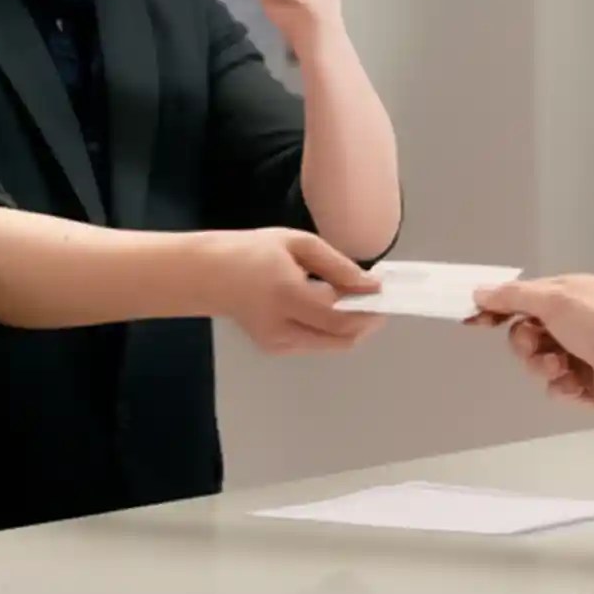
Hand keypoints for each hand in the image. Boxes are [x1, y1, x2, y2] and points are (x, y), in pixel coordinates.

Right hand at [209, 228, 383, 354]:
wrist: (208, 276)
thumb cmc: (252, 252)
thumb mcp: (297, 244)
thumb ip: (338, 266)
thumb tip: (371, 285)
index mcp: (287, 296)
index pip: (341, 319)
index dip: (370, 311)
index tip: (385, 294)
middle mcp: (283, 328)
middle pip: (342, 339)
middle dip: (366, 321)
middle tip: (373, 298)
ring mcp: (279, 344)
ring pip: (333, 344)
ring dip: (350, 324)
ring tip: (348, 296)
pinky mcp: (276, 349)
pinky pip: (318, 342)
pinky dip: (332, 327)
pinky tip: (326, 305)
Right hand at [471, 275, 593, 416]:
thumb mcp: (557, 300)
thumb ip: (514, 296)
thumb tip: (480, 291)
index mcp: (568, 295)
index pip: (521, 299)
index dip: (496, 309)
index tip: (474, 321)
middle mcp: (571, 323)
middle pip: (523, 334)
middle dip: (526, 344)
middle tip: (540, 345)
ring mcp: (578, 354)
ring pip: (535, 363)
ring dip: (543, 366)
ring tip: (564, 367)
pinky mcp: (584, 385)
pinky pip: (554, 387)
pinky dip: (562, 386)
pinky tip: (578, 384)